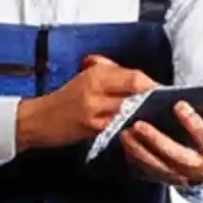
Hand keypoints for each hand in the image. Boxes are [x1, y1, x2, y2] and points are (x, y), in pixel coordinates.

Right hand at [15, 54, 157, 151]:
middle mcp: (96, 92)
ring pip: (130, 112)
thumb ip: (112, 72)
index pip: (134, 78)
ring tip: (155, 116)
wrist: (37, 120)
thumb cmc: (65, 97)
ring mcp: (95, 113)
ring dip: (144, 115)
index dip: (151, 85)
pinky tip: (138, 128)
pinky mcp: (94, 130)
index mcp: (96, 76)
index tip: (164, 90)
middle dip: (152, 100)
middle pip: (136, 95)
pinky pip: (120, 126)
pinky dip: (130, 126)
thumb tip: (141, 76)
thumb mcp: (86, 77)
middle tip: (164, 104)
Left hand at [119, 99, 202, 186]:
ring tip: (126, 133)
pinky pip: (150, 171)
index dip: (193, 122)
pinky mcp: (169, 179)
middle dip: (157, 139)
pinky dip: (136, 159)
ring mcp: (183, 175)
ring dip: (140, 150)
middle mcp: (200, 167)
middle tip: (139, 124)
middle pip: (177, 154)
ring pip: (159, 165)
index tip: (179, 104)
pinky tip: (126, 146)